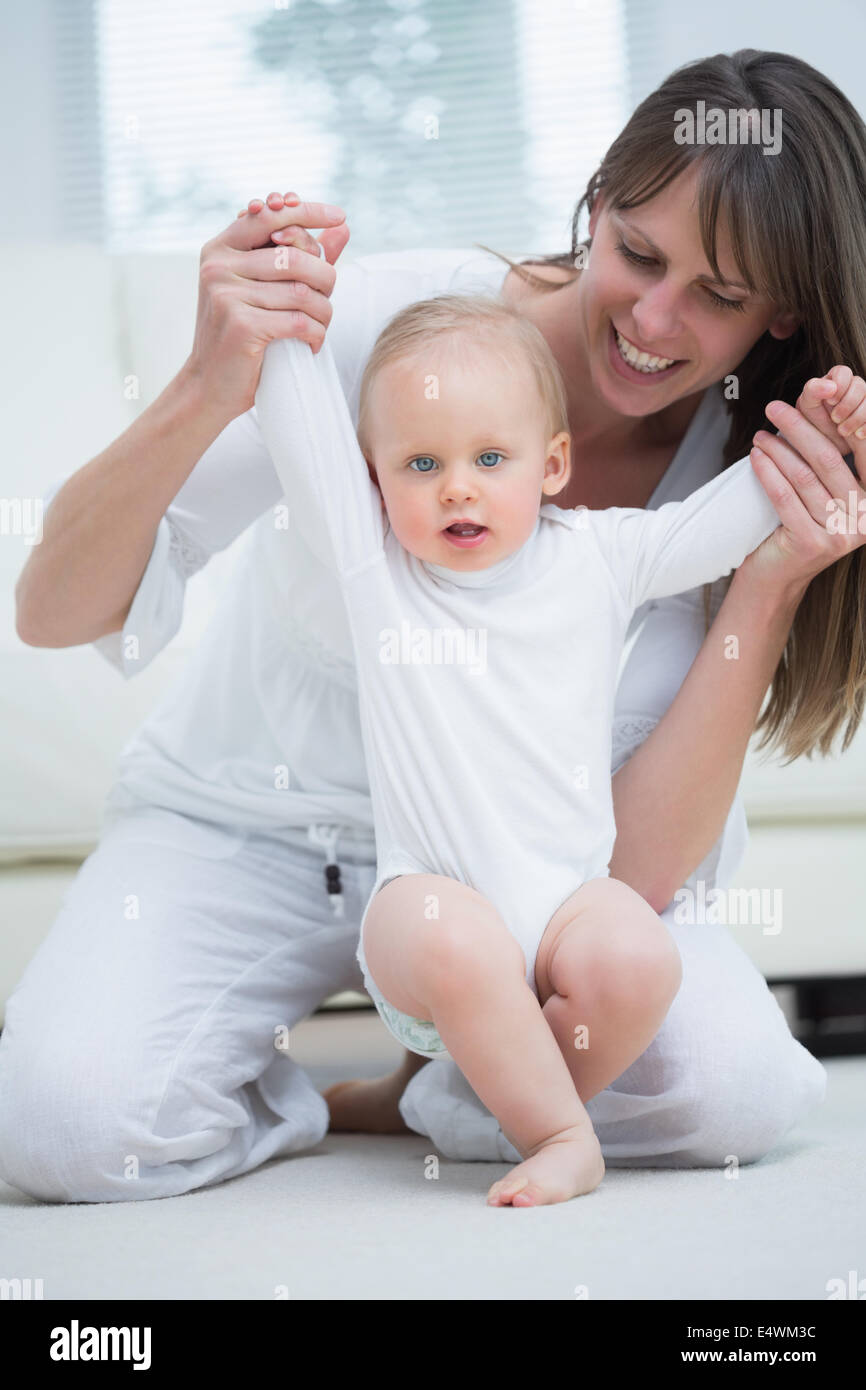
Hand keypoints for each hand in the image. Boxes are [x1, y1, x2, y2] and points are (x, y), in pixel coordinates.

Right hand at [185, 190, 350, 420]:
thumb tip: (342, 227)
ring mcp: (226, 295)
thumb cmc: (242, 335)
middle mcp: (219, 267)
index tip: (339, 215)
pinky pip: (299, 322)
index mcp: (220, 249)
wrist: (209, 385)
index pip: (270, 217)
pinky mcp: (241, 326)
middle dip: (324, 279)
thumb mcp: (265, 289)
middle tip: (325, 301)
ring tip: (320, 326)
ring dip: (324, 312)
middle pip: (295, 257)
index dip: (308, 212)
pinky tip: (312, 344)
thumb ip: (300, 256)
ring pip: (302, 292)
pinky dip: (316, 335)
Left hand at [746, 366, 865, 594]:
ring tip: (760, 434)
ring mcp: (841, 533)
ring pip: (804, 477)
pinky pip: (785, 497)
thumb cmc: (798, 525)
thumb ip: (830, 460)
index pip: (861, 449)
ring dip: (778, 449)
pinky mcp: (812, 543)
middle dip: (799, 428)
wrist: (777, 575)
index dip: (836, 419)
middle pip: (829, 459)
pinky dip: (767, 472)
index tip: (813, 395)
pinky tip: (756, 457)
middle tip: (774, 408)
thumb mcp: (823, 492)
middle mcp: (865, 516)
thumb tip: (817, 406)